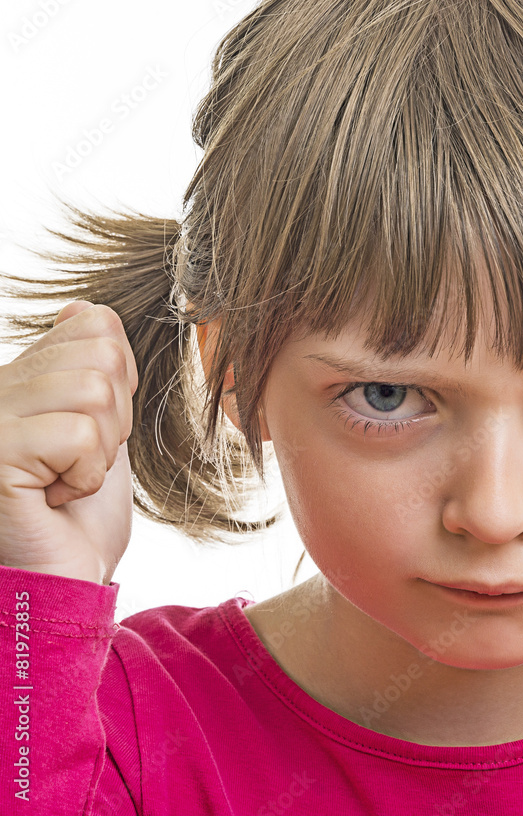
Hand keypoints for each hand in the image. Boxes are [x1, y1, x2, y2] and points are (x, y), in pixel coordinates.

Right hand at [0, 302, 136, 583]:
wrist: (62, 583)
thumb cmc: (79, 516)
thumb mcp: (99, 429)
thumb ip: (94, 370)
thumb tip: (85, 310)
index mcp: (16, 375)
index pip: (95, 324)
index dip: (121, 383)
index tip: (92, 432)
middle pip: (102, 355)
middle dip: (117, 419)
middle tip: (80, 461)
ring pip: (95, 392)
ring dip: (102, 449)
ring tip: (67, 479)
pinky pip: (78, 433)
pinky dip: (88, 473)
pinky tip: (55, 497)